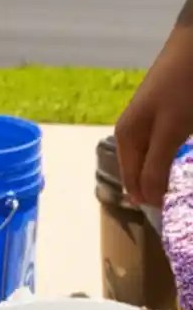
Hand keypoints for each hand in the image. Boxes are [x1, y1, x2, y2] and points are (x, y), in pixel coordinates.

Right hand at [115, 26, 192, 205]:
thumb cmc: (182, 88)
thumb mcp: (170, 130)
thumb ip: (156, 165)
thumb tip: (147, 202)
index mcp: (127, 136)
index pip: (134, 182)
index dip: (152, 202)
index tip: (171, 220)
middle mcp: (133, 132)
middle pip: (142, 173)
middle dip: (157, 190)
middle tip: (175, 207)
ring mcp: (150, 123)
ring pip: (154, 161)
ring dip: (165, 177)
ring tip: (177, 191)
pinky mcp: (167, 116)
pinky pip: (164, 148)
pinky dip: (172, 160)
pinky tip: (179, 164)